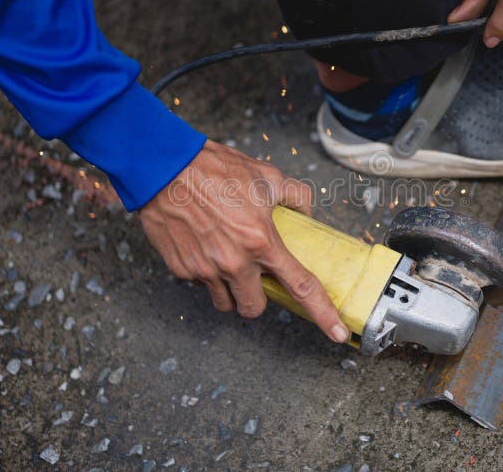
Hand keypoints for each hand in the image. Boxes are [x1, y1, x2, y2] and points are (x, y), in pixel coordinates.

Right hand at [138, 139, 349, 343]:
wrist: (164, 167)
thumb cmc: (214, 169)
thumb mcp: (267, 175)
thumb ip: (295, 196)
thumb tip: (305, 212)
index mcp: (261, 241)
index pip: (301, 286)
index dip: (322, 313)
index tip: (338, 334)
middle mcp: (234, 262)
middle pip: (254, 307)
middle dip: (257, 297)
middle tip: (254, 276)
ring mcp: (205, 269)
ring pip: (225, 302)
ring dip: (230, 290)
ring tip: (226, 259)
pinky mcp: (181, 269)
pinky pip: (200, 283)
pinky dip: (205, 271)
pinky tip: (203, 245)